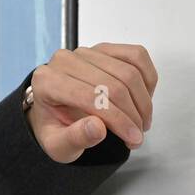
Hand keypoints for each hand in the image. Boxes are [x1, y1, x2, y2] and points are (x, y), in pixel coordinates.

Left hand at [25, 43, 157, 163]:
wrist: (55, 111)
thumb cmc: (56, 127)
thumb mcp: (58, 146)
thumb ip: (74, 139)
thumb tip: (97, 128)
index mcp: (47, 82)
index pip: (90, 97)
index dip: (118, 120)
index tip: (133, 138)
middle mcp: (65, 61)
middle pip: (113, 85)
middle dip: (133, 115)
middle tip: (137, 136)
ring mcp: (86, 52)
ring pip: (129, 72)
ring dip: (143, 101)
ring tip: (140, 122)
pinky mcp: (105, 48)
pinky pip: (136, 56)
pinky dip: (148, 79)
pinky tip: (143, 98)